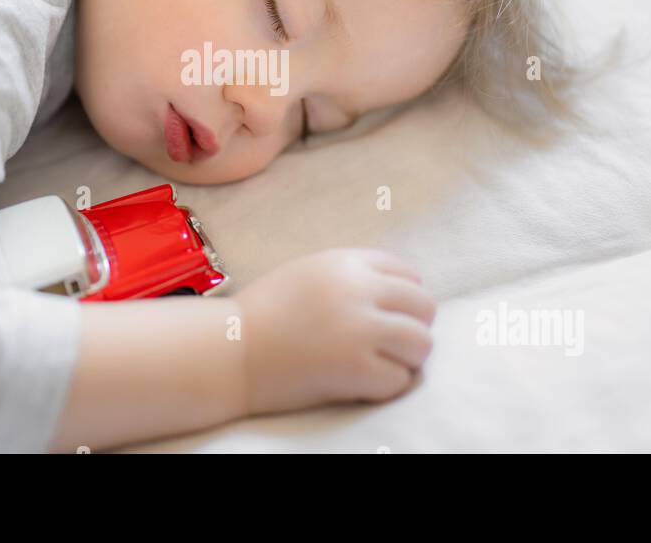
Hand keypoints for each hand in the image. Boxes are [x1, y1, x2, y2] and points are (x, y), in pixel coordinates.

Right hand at [232, 248, 436, 416]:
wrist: (227, 351)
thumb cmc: (261, 317)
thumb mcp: (307, 275)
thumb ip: (350, 277)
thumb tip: (399, 293)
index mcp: (346, 263)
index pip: (407, 273)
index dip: (404, 298)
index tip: (388, 316)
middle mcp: (358, 290)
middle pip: (423, 306)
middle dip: (411, 328)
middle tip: (388, 346)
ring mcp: (360, 329)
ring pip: (421, 343)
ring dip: (405, 359)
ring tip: (377, 366)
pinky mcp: (357, 367)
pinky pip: (399, 380)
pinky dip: (385, 387)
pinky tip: (359, 385)